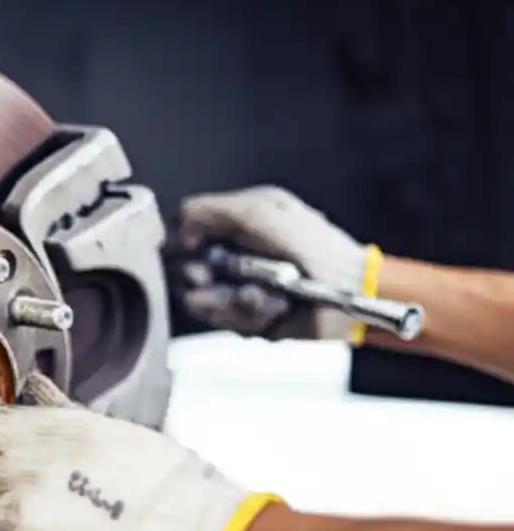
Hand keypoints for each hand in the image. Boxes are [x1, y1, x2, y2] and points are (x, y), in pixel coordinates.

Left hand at [0, 374, 279, 530]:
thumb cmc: (176, 494)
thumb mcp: (117, 434)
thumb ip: (62, 415)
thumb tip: (37, 393)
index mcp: (42, 432)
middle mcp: (21, 474)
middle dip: (17, 476)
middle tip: (65, 489)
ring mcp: (17, 523)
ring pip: (3, 514)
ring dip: (28, 516)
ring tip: (83, 524)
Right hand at [178, 185, 371, 340]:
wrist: (352, 293)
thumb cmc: (313, 246)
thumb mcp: (261, 212)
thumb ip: (212, 209)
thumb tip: (179, 227)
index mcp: (237, 219)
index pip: (183, 228)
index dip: (183, 242)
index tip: (196, 250)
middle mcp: (233, 250)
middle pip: (183, 267)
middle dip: (200, 277)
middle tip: (213, 279)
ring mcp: (238, 284)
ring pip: (200, 299)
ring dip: (229, 300)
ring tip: (261, 297)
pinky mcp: (248, 315)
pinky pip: (225, 320)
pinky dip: (248, 315)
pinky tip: (273, 308)